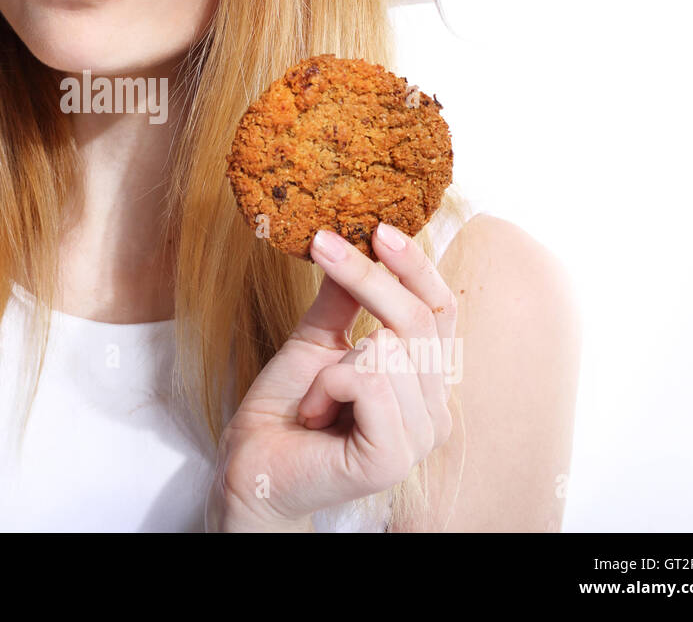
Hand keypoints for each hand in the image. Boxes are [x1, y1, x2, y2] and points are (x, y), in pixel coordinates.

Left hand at [215, 223, 457, 529]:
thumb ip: (344, 300)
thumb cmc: (286, 409)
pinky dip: (329, 386)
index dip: (415, 266)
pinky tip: (316, 413)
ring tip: (314, 395)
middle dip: (367, 278)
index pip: (440, 309)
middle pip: (419, 319)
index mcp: (424, 379)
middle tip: (322, 246)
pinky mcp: (395, 457)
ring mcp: (420, 436)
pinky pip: (370, 383)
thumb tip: (359, 239)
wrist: (252, 464)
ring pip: (390, 349)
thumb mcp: (316, 340)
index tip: (378, 228)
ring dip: (332, 363)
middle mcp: (435, 408)